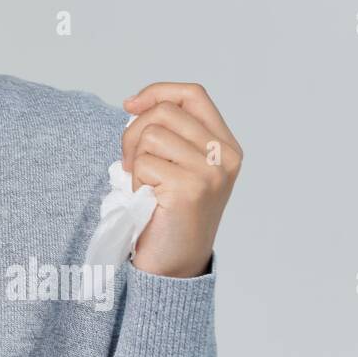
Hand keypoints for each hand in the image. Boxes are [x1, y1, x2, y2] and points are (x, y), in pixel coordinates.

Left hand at [121, 82, 242, 278]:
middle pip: (165, 111)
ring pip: (150, 134)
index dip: (158, 92)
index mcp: (226, 145)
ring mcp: (211, 172)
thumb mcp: (179, 164)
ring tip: (145, 184)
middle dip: (133, 132)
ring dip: (135, 160)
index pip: (193, 94)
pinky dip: (136, 181)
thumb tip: (136, 104)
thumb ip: (171, 133)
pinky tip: (149, 199)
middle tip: (131, 162)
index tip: (130, 105)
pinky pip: (144, 163)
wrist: (174, 264)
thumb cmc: (169, 212)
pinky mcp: (190, 188)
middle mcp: (226, 156)